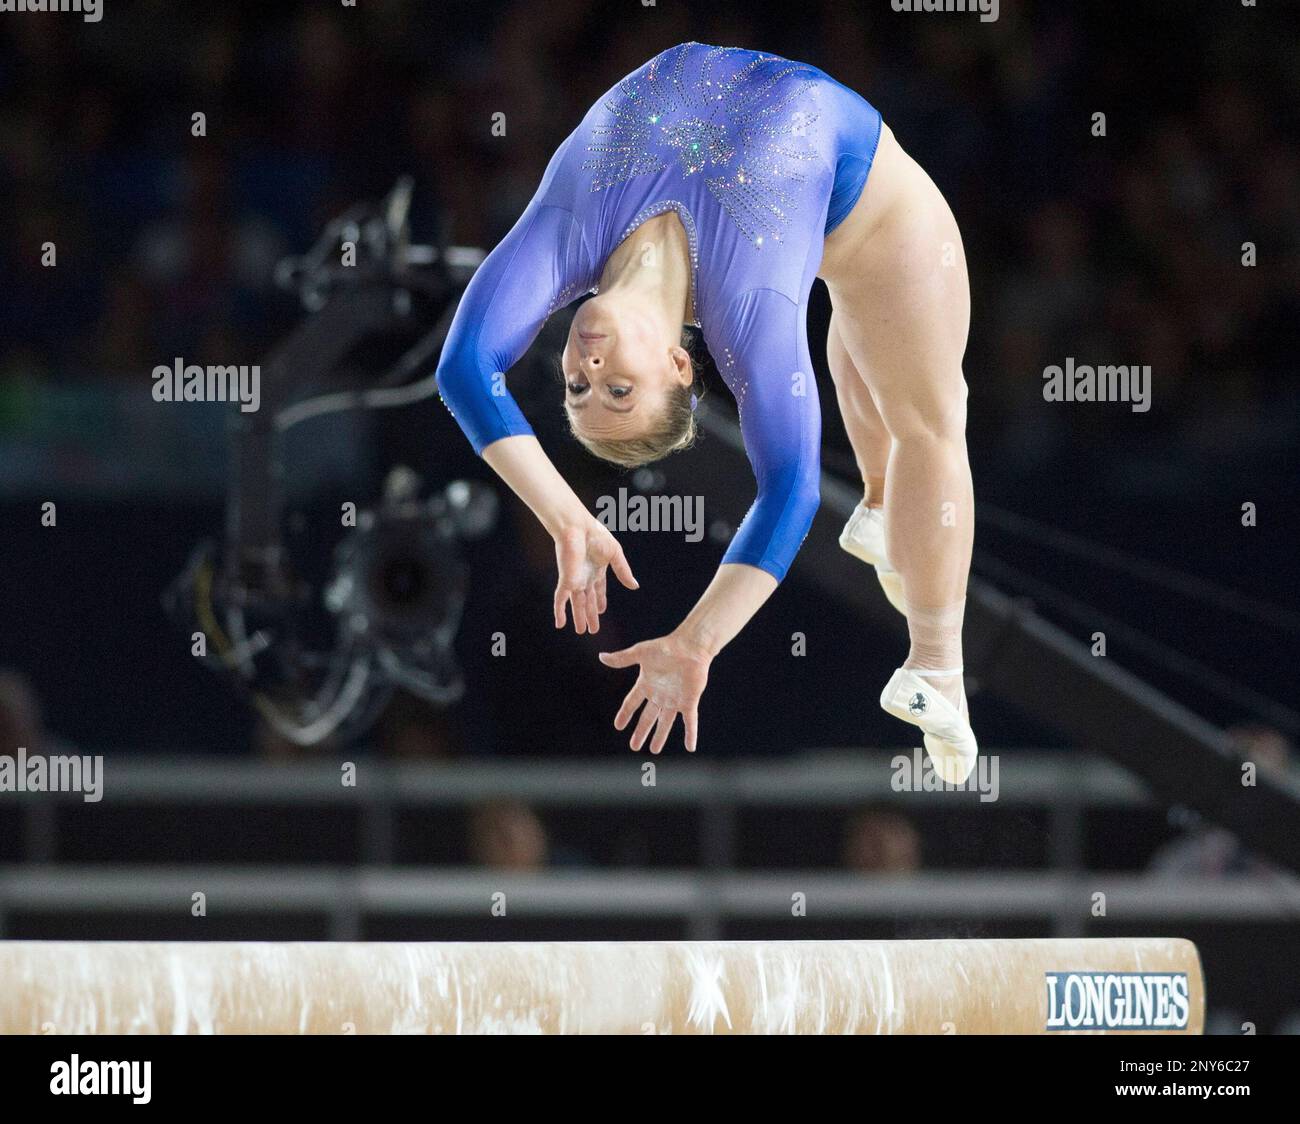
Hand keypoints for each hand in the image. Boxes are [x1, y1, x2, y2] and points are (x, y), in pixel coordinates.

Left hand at [553, 516, 637, 634]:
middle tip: (592, 630)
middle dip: (590, 615)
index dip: (600, 601)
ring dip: (579, 618)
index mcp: (597, 569)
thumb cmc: (596, 535)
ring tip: (581, 631)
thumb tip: (635, 586)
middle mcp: (585, 576)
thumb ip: (623, 571)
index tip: (601, 611)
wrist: (576, 527)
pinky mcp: (566, 581)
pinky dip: (560, 612)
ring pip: (577, 604)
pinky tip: (559, 624)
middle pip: (588, 600)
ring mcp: (575, 580)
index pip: (598, 589)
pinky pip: (561, 600)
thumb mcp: (615, 554)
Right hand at [598, 633, 710, 752]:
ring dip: (660, 736)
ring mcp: (674, 699)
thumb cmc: (666, 647)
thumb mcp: (641, 653)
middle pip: (648, 717)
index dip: (625, 714)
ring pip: (665, 722)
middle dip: (641, 732)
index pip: (632, 703)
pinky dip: (690, 734)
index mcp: (647, 684)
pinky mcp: (689, 701)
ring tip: (654, 750)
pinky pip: (689, 721)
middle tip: (634, 746)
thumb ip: (622, 658)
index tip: (618, 726)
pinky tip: (690, 747)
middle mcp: (660, 695)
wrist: (690, 646)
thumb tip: (601, 657)